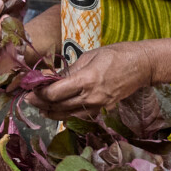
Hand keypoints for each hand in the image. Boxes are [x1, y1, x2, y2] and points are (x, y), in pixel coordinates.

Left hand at [40, 42, 157, 117]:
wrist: (141, 65)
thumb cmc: (115, 55)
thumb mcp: (89, 56)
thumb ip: (69, 71)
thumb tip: (50, 78)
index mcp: (86, 80)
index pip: (55, 93)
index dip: (39, 93)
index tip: (29, 88)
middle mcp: (91, 97)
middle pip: (58, 106)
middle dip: (40, 103)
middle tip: (28, 99)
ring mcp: (98, 106)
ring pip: (68, 115)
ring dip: (51, 112)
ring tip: (40, 107)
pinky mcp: (103, 109)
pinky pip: (80, 116)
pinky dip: (67, 115)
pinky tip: (59, 111)